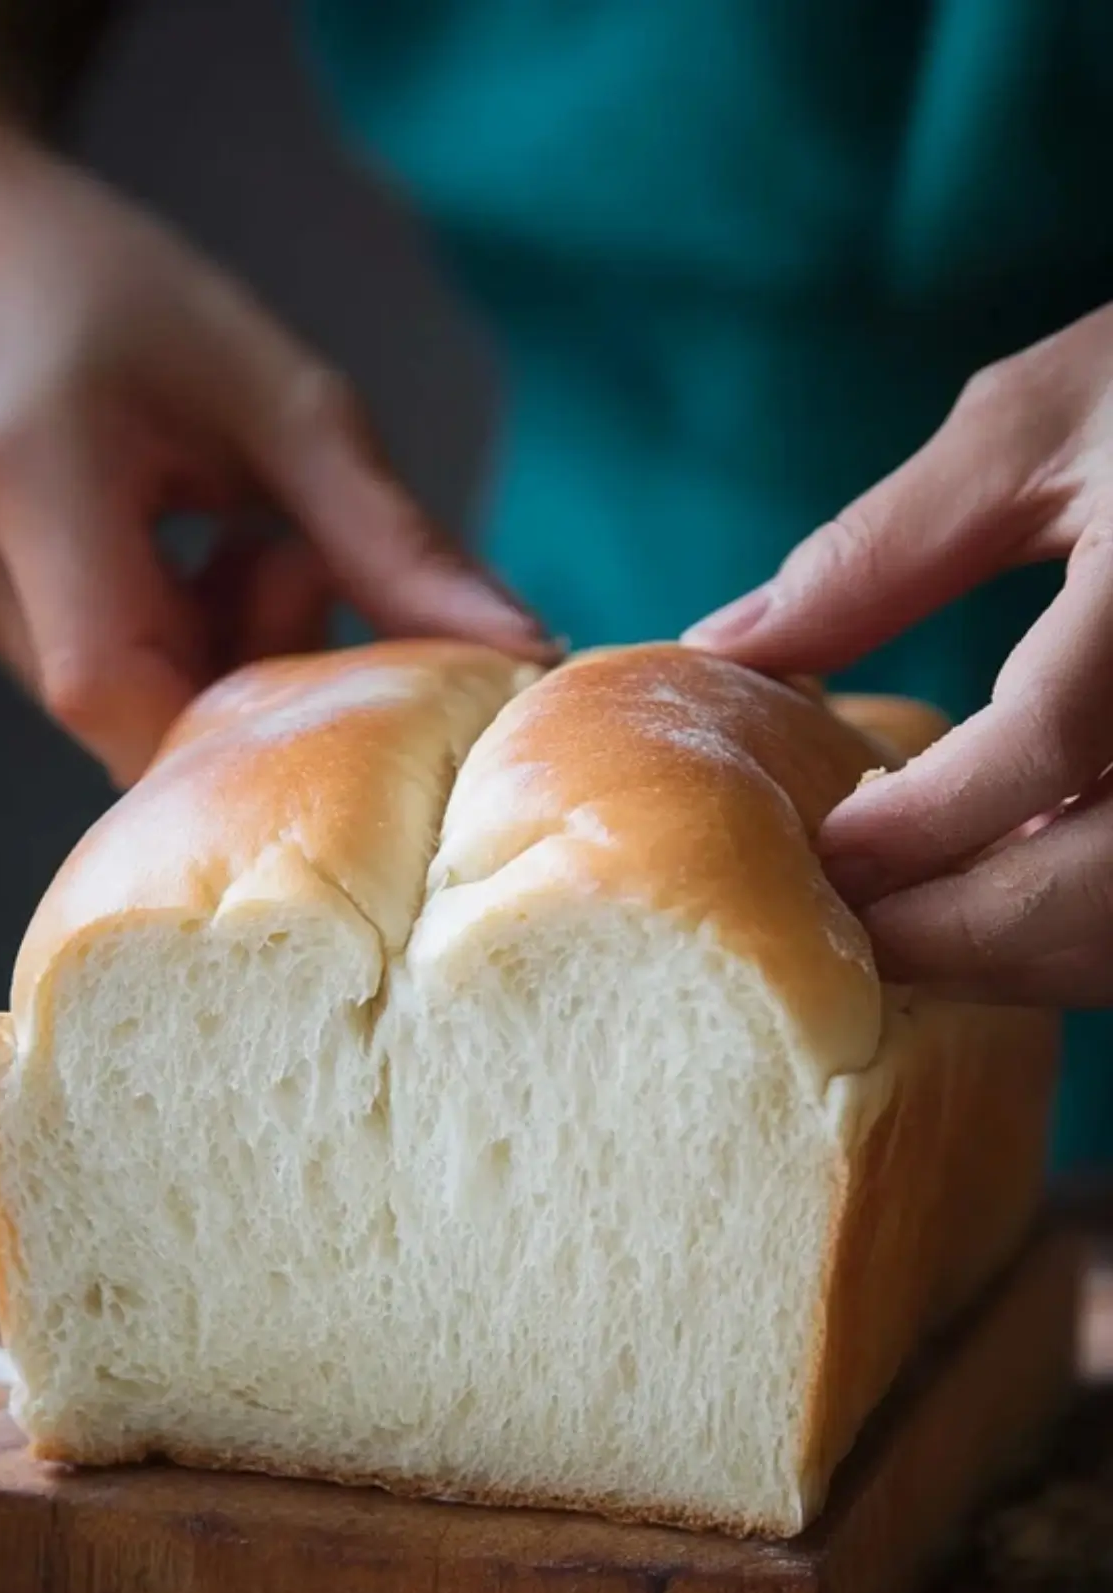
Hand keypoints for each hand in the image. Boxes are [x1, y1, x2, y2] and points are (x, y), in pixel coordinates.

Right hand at [0, 119, 549, 786]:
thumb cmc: (133, 303)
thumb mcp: (286, 401)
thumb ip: (394, 542)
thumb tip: (520, 654)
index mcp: (28, 486)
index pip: (115, 687)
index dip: (245, 727)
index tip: (346, 675)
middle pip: (137, 717)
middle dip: (256, 682)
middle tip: (307, 565)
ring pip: (133, 715)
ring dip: (225, 661)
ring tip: (248, 545)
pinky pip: (117, 687)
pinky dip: (187, 650)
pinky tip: (202, 563)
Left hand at [684, 303, 1112, 1007]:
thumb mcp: (1037, 423)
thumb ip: (883, 550)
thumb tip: (729, 649)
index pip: (1051, 738)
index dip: (927, 820)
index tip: (831, 853)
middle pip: (1107, 882)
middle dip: (963, 936)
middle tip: (853, 935)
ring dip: (1025, 957)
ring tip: (913, 929)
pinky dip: (1089, 930)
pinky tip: (1013, 890)